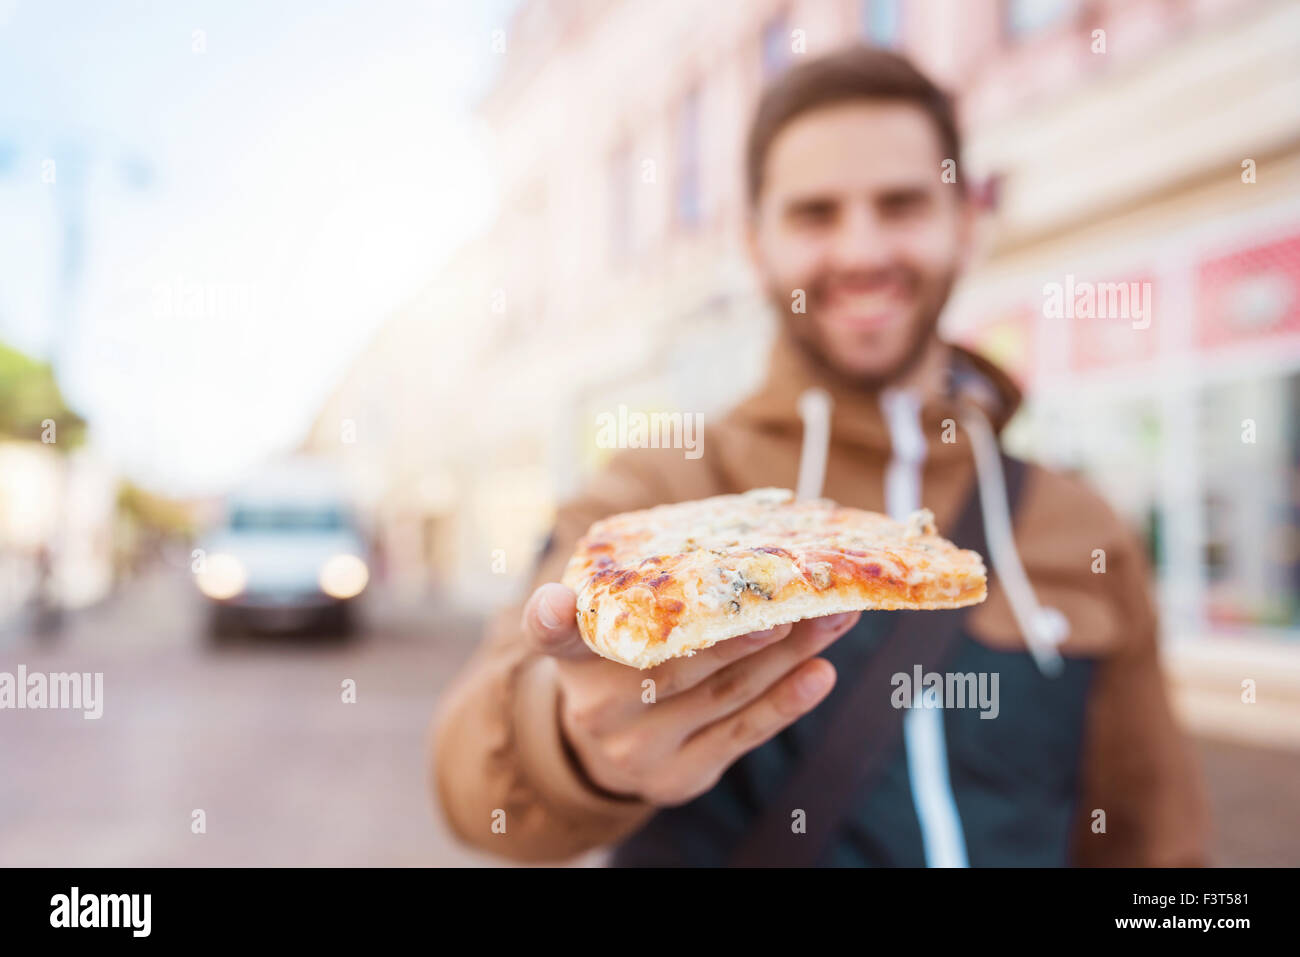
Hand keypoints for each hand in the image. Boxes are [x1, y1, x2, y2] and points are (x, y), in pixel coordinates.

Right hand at [521, 583, 859, 806]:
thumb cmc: (624, 661)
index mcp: (573, 656)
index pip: (550, 633)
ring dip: (787, 654)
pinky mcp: (677, 778)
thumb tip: (744, 543)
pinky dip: (786, 703)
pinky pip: (741, 734)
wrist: (608, 744)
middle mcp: (596, 707)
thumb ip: (648, 591)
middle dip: (745, 626)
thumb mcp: (612, 625)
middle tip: (795, 593)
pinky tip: (820, 672)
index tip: (553, 603)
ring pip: (724, 694)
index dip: (550, 617)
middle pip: (678, 661)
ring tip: (833, 617)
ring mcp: (636, 749)